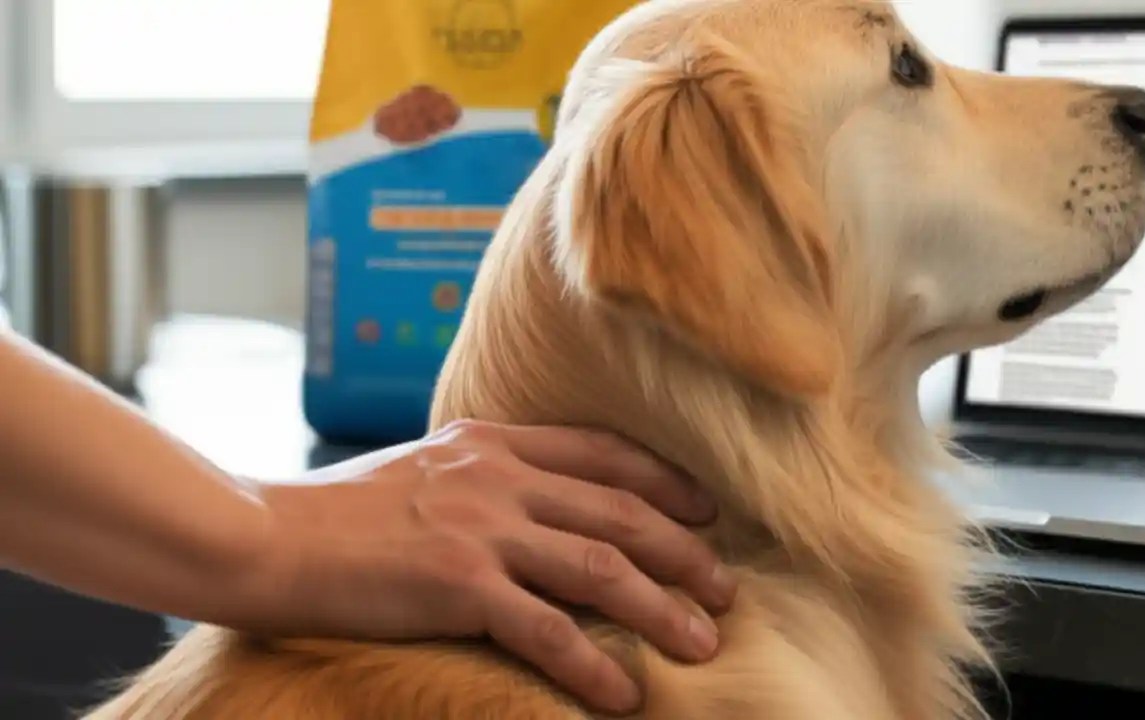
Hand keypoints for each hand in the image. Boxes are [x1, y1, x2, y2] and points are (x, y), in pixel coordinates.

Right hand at [238, 420, 735, 714]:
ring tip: (703, 643)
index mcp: (491, 441)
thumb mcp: (422, 468)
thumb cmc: (336, 512)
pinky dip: (593, 664)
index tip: (706, 511)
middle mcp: (497, 474)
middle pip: (619, 509)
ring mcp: (480, 526)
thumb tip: (532, 504)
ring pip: (600, 565)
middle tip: (725, 589)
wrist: (263, 538)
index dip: (665, 482)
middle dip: (683, 551)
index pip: (601, 452)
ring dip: (661, 607)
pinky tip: (623, 695)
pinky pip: (546, 629)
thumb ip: (481, 473)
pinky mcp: (457, 584)